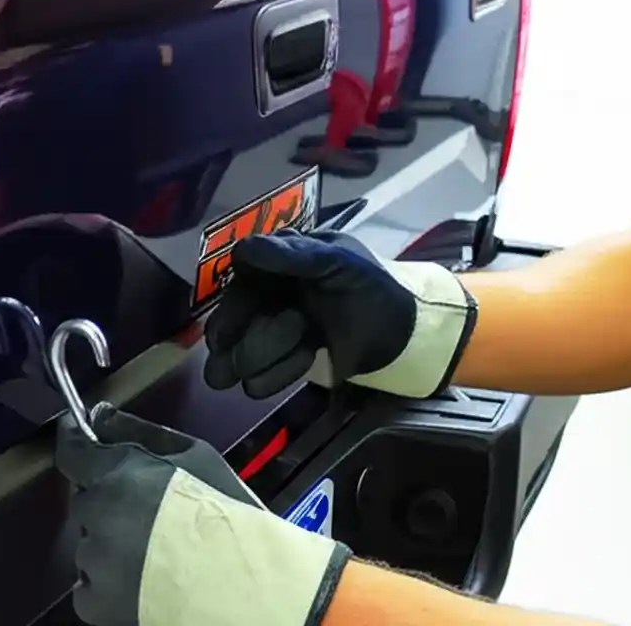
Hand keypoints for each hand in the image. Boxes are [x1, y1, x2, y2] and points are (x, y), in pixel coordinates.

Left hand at [55, 403, 348, 625]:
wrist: (244, 588)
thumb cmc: (227, 514)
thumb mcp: (195, 455)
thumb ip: (138, 431)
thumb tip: (97, 415)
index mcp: (116, 474)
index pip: (72, 452)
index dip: (75, 441)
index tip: (78, 434)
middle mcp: (95, 515)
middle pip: (89, 501)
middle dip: (110, 502)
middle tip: (151, 514)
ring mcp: (92, 562)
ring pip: (91, 544)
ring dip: (111, 543)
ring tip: (155, 553)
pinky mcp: (94, 602)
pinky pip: (89, 585)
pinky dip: (107, 583)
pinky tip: (144, 582)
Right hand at [204, 230, 476, 398]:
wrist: (412, 333)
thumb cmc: (375, 288)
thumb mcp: (338, 262)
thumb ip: (291, 256)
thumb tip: (242, 250)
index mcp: (286, 262)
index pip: (245, 283)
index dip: (231, 310)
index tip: (219, 336)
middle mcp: (279, 291)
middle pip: (243, 320)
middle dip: (236, 346)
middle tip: (218, 374)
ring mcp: (286, 324)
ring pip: (253, 347)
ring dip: (256, 361)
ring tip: (261, 373)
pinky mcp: (297, 354)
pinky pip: (273, 368)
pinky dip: (274, 374)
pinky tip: (272, 381)